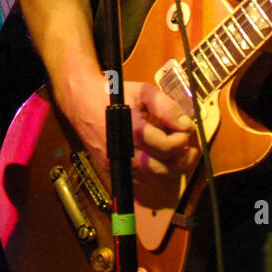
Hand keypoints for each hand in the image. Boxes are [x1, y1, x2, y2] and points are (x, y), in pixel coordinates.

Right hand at [65, 74, 198, 181]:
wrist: (81, 101)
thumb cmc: (112, 94)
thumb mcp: (142, 91)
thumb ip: (166, 107)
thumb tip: (185, 125)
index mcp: (132, 130)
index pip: (166, 146)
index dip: (182, 139)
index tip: (186, 129)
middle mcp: (124, 151)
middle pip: (161, 169)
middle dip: (181, 161)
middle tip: (191, 149)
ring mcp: (117, 163)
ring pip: (151, 179)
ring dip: (170, 170)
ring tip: (181, 157)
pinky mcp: (112, 168)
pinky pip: (138, 180)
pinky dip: (154, 174)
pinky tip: (161, 161)